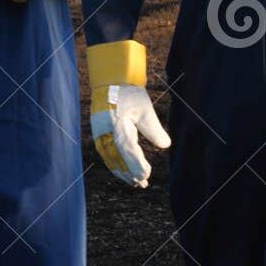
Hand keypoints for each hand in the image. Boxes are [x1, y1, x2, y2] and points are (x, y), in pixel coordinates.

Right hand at [86, 40, 170, 187]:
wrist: (110, 82)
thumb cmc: (130, 95)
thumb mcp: (145, 109)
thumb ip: (154, 129)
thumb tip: (166, 146)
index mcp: (117, 126)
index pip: (128, 151)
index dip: (136, 165)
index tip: (146, 175)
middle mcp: (106, 133)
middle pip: (117, 159)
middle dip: (130, 173)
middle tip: (143, 183)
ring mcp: (100, 134)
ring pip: (110, 159)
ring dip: (122, 172)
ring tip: (135, 182)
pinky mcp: (99, 134)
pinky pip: (106, 154)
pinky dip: (115, 164)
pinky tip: (124, 170)